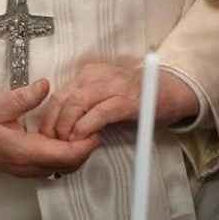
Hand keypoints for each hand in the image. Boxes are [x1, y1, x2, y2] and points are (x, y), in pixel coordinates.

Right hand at [0, 80, 99, 176]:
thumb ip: (25, 97)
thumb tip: (46, 85)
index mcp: (21, 151)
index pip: (64, 155)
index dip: (84, 145)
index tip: (96, 129)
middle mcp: (24, 166)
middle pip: (66, 166)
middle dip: (84, 151)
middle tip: (94, 128)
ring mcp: (22, 169)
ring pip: (59, 168)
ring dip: (74, 154)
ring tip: (82, 131)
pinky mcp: (20, 166)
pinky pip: (48, 166)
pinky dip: (62, 156)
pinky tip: (63, 137)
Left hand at [37, 62, 199, 140]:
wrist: (172, 89)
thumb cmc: (137, 96)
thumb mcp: (105, 94)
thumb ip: (86, 103)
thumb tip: (62, 126)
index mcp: (89, 74)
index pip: (58, 95)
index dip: (49, 118)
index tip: (46, 137)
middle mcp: (97, 76)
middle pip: (63, 99)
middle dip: (54, 125)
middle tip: (53, 146)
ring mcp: (113, 86)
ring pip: (76, 105)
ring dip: (68, 128)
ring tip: (67, 146)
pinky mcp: (127, 100)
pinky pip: (99, 114)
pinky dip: (87, 128)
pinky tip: (84, 139)